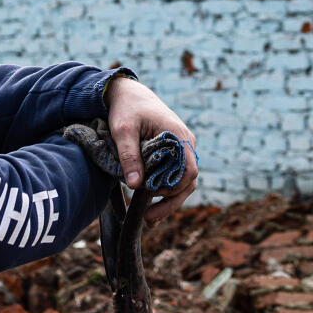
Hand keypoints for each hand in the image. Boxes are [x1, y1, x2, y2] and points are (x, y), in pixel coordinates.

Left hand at [104, 75, 198, 209]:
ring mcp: (182, 149)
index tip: (151, 194)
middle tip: (149, 218)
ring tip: (149, 218)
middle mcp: (186, 143)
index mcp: (179, 135)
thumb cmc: (127, 109)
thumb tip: (135, 185)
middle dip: (171, 202)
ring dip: (169, 200)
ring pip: (184, 182)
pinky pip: (176, 176)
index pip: (189, 169)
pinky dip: (166, 192)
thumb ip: (129, 156)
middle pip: (188, 181)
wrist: (129, 94)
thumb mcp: (123, 130)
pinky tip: (152, 207)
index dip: (173, 187)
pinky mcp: (175, 154)